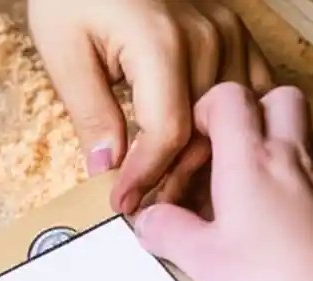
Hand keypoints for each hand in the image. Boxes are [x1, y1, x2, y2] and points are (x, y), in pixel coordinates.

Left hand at [29, 0, 273, 212]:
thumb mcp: (64, 52)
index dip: (145, 178)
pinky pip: (248, 94)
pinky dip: (233, 129)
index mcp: (161, 43)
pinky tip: (209, 157)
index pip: (167, 134)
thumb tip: (108, 168)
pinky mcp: (235, 35)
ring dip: (203, 162)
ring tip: (174, 196)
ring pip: (229, 123)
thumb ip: (90, 112)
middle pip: (204, 134)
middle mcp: (207, 38)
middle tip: (146, 214)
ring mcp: (228, 35)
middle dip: (173, 180)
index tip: (123, 207)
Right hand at [134, 84, 312, 280]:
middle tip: (220, 157)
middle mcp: (292, 159)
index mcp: (250, 162)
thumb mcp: (201, 262)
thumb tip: (147, 219)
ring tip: (254, 177)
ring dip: (281, 138)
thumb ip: (167, 231)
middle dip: (246, 115)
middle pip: (276, 98)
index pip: (227, 98)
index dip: (201, 114)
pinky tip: (300, 190)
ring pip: (309, 128)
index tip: (186, 153)